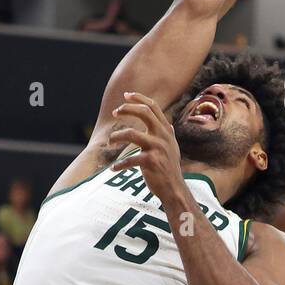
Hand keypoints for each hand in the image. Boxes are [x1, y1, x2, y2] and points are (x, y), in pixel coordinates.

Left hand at [110, 92, 188, 207]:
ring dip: (117, 136)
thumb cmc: (170, 168)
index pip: (153, 107)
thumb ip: (168, 136)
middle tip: (115, 112)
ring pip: (131, 134)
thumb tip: (169, 125)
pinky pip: (129, 160)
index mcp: (166, 131)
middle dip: (127, 109)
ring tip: (110, 142)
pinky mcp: (151, 162)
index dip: (139, 98)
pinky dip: (119, 165)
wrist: (174, 188)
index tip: (126, 96)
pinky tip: (113, 169)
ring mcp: (158, 148)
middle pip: (144, 113)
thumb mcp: (172, 148)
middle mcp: (163, 136)